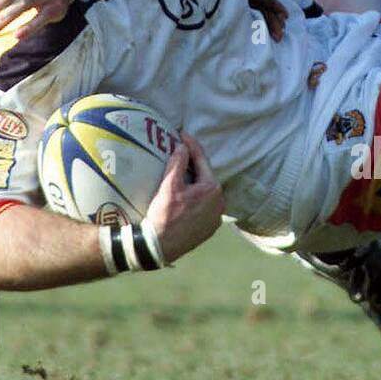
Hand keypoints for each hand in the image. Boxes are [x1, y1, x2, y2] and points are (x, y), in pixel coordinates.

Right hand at [144, 131, 224, 263]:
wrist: (160, 246)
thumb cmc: (165, 215)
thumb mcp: (169, 185)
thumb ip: (178, 162)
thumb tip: (183, 147)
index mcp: (212, 188)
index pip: (201, 159)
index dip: (191, 144)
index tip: (181, 133)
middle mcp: (219, 202)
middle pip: (205, 175)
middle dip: (193, 163)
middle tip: (179, 151)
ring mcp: (216, 216)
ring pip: (205, 190)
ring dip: (194, 180)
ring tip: (181, 171)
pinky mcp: (209, 227)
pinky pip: (204, 205)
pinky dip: (196, 197)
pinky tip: (184, 195)